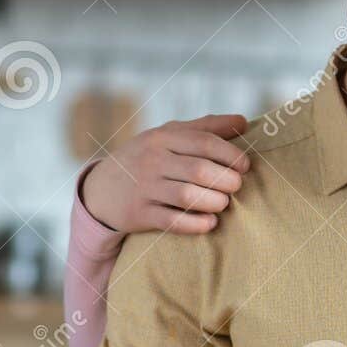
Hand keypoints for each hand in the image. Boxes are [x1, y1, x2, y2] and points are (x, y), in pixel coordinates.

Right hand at [81, 114, 249, 235]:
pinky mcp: (139, 214)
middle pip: (199, 170)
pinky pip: (173, 221)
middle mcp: (152, 160)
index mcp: (162, 137)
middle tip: (236, 186)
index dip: (231, 154)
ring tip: (223, 203)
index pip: (204, 142)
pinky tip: (209, 222)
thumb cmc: (148, 159)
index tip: (245, 165)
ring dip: (215, 202)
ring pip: (188, 196)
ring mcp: (144, 187)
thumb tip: (243, 122)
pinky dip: (196, 224)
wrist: (101, 189)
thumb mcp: (169, 136)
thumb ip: (205, 128)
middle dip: (226, 180)